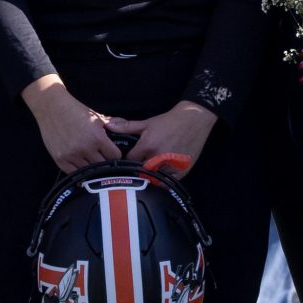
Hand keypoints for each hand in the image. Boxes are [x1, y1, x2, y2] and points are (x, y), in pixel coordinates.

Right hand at [24, 76, 121, 173]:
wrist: (51, 107)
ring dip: (92, 168)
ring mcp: (72, 155)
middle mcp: (85, 148)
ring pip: (89, 172)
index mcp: (97, 137)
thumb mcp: (96, 116)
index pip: (115, 157)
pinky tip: (80, 165)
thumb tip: (128, 131)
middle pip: (103, 166)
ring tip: (91, 161)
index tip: (112, 154)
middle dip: (105, 162)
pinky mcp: (60, 159)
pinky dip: (79, 171)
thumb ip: (113, 125)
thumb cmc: (74, 110)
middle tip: (102, 159)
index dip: (115, 155)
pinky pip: (74, 173)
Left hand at [101, 100, 216, 176]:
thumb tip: (108, 125)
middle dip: (138, 170)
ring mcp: (171, 166)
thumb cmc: (169, 121)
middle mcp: (158, 158)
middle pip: (140, 172)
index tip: (129, 160)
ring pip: (154, 179)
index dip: (127, 161)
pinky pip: (167, 183)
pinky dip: (163, 180)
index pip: (129, 161)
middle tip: (140, 166)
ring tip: (151, 170)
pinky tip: (162, 173)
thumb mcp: (147, 123)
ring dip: (151, 177)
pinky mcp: (181, 172)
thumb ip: (126, 127)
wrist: (193, 120)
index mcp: (147, 146)